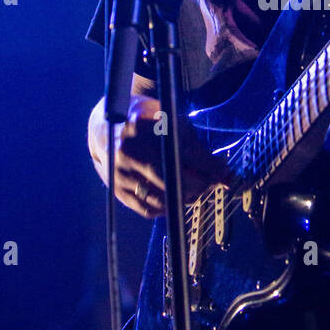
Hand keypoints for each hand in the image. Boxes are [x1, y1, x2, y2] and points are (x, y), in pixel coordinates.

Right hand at [92, 95, 230, 216]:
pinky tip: (175, 197)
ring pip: (162, 198)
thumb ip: (195, 145)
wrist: (106, 128)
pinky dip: (167, 207)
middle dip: (200, 184)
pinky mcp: (116, 190)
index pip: (185, 153)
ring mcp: (120, 172)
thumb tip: (224, 173)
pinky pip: (148, 209)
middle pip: (174, 179)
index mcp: (144, 126)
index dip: (209, 165)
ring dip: (185, 198)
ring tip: (195, 189)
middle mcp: (129, 150)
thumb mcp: (170, 120)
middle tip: (211, 182)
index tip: (222, 170)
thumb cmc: (146, 122)